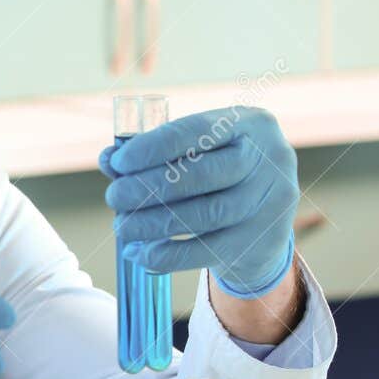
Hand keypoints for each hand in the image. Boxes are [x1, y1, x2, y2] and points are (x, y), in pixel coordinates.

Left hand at [100, 106, 297, 297]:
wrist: (264, 223)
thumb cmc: (219, 177)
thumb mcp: (197, 154)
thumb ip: (153, 153)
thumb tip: (108, 160)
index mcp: (250, 124)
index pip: (196, 131)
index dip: (151, 147)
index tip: (118, 162)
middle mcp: (269, 159)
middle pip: (198, 175)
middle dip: (146, 188)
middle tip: (113, 198)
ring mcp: (269, 203)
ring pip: (202, 215)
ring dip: (150, 224)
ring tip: (121, 226)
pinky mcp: (259, 242)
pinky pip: (204, 251)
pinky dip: (164, 255)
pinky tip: (138, 253)